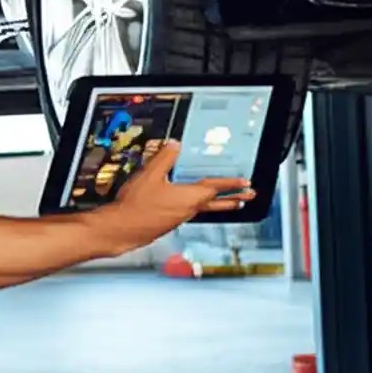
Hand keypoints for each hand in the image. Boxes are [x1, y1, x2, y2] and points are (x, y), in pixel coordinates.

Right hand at [97, 140, 256, 252]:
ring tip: (229, 203)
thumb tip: (175, 144)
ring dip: (219, 204)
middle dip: (234, 199)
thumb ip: (164, 158)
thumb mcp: (150, 174)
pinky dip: (199, 208)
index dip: (231, 183)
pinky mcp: (169, 223)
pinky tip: (192, 206)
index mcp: (188, 197)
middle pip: (216, 203)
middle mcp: (188, 209)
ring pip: (204, 209)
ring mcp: (179, 218)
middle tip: (249, 197)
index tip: (246, 182)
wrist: (123, 228)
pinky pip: (190, 213)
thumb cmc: (137, 204)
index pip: (214, 187)